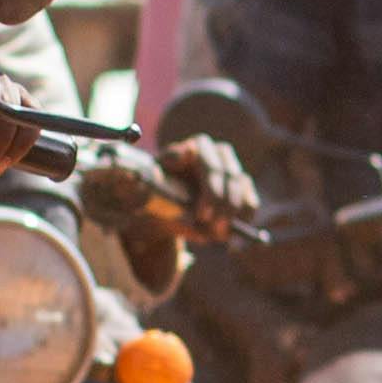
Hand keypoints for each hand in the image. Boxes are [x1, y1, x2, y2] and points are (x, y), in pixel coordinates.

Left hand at [77, 133, 257, 288]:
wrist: (163, 211)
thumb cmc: (149, 197)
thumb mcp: (138, 192)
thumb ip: (135, 184)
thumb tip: (131, 177)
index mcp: (186, 148)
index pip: (203, 149)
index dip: (206, 180)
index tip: (200, 212)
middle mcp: (211, 154)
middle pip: (226, 168)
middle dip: (220, 198)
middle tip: (211, 224)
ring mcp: (228, 170)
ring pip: (241, 181)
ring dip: (233, 208)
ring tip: (220, 233)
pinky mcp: (239, 188)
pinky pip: (250, 197)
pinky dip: (245, 214)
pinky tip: (235, 233)